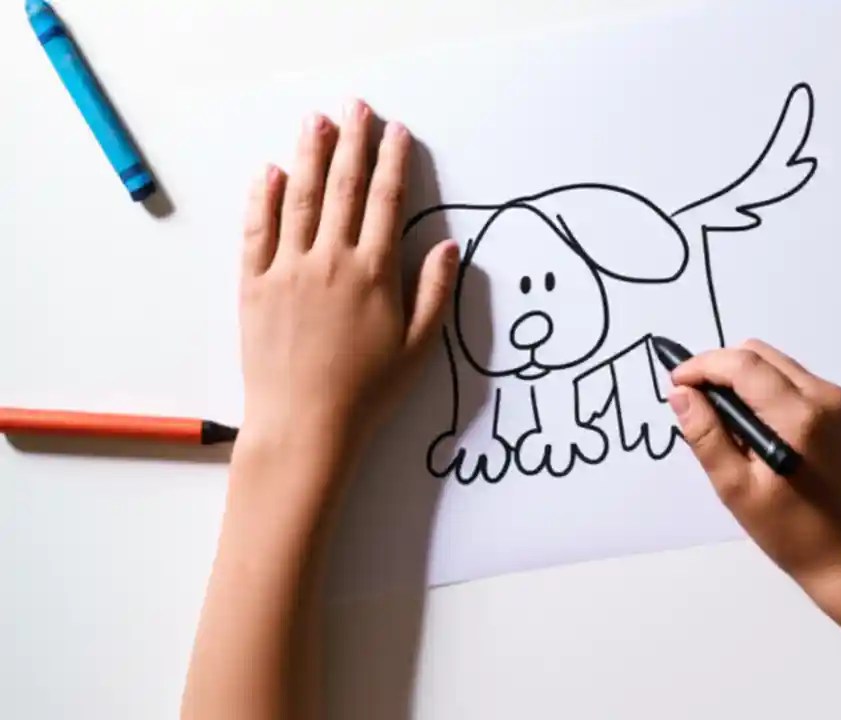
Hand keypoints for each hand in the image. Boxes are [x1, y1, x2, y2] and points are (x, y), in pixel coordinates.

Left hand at [239, 101, 458, 453]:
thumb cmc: (368, 392)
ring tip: (316, 120)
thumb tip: (446, 246)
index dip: (392, 162)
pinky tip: (269, 171)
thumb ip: (434, 292)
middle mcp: (330, 261)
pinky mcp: (254, 285)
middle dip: (352, 142)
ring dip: (309, 154)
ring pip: (299, 198)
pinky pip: (257, 231)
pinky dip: (263, 198)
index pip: (385, 202)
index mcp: (373, 274)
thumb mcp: (419, 348)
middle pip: (342, 187)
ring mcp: (287, 270)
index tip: (397, 132)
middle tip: (357, 106)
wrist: (305, 425)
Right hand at [668, 340, 840, 602]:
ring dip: (745, 381)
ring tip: (728, 424)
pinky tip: (759, 431)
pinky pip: (798, 383)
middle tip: (698, 404)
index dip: (703, 365)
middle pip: (762, 354)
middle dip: (722, 370)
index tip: (677, 381)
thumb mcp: (738, 490)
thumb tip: (681, 393)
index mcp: (800, 417)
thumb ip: (707, 435)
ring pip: (780, 365)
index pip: (743, 365)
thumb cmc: (794, 534)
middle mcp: (827, 397)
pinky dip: (769, 393)